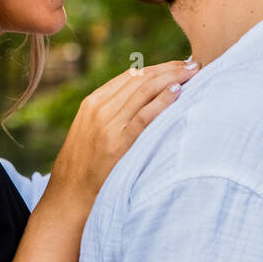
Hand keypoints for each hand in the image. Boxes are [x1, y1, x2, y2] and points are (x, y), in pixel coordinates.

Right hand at [48, 60, 197, 202]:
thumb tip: (144, 99)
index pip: (131, 76)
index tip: (178, 65)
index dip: (158, 67)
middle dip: (169, 69)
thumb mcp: (91, 131)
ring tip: (193, 73)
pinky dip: (163, 100)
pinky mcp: (118, 144)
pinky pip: (144, 115)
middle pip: (140, 79)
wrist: (68, 196)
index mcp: (93, 102)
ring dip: (172, 78)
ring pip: (144, 91)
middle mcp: (100, 109)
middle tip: (193, 65)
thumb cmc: (84, 166)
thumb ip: (112, 113)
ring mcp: (108, 125)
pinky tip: (178, 91)